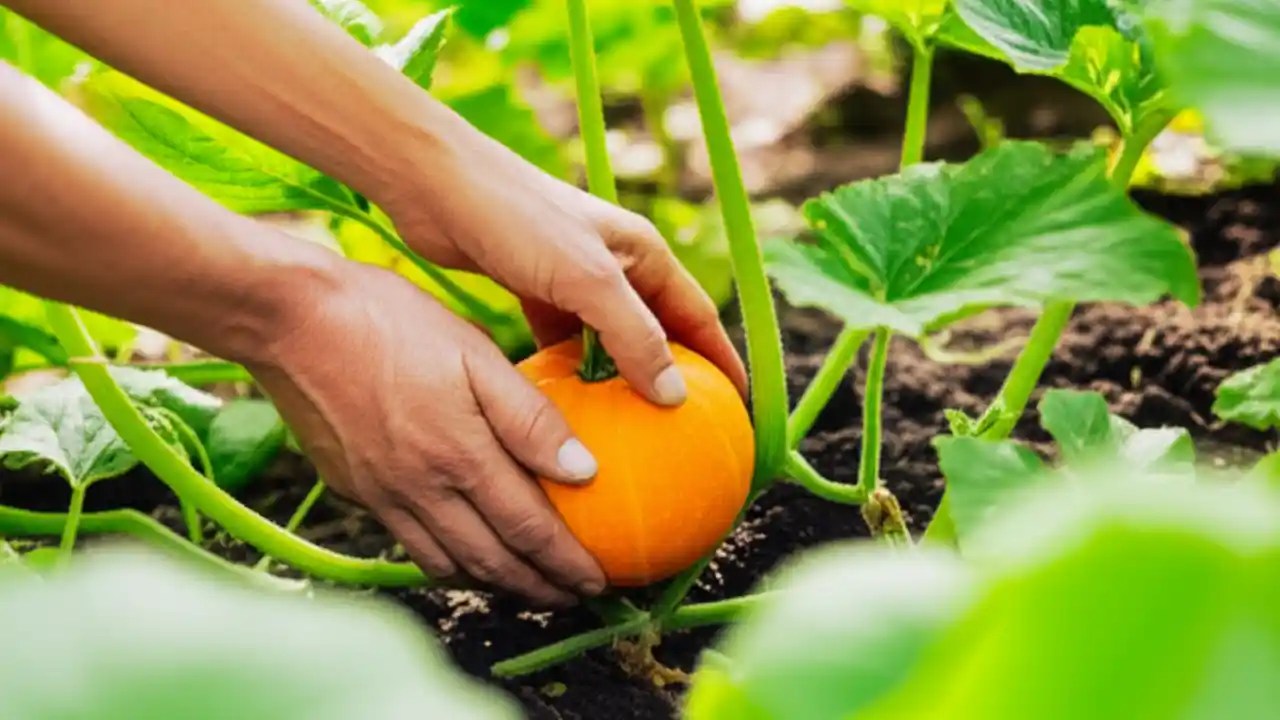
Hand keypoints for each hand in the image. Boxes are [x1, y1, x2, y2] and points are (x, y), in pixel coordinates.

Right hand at [248, 257, 606, 606]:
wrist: (291, 319)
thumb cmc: (388, 322)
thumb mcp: (475, 353)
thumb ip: (530, 417)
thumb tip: (585, 470)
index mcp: (459, 456)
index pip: (529, 530)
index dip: (567, 564)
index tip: (598, 582)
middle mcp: (421, 490)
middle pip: (493, 561)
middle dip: (539, 587)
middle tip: (573, 597)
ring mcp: (383, 496)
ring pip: (449, 564)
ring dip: (495, 583)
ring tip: (528, 584)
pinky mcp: (355, 491)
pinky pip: (410, 546)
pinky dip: (448, 562)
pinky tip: (464, 551)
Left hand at [377, 128, 747, 400]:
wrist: (437, 185)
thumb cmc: (518, 220)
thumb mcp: (588, 280)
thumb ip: (634, 337)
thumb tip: (674, 397)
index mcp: (644, 253)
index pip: (699, 318)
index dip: (722, 364)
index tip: (738, 414)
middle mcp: (616, 265)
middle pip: (659, 333)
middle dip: (674, 380)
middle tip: (685, 435)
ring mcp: (574, 279)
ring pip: (610, 343)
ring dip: (620, 383)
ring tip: (631, 436)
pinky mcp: (534, 289)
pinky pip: (566, 343)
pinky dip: (572, 374)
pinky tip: (568, 410)